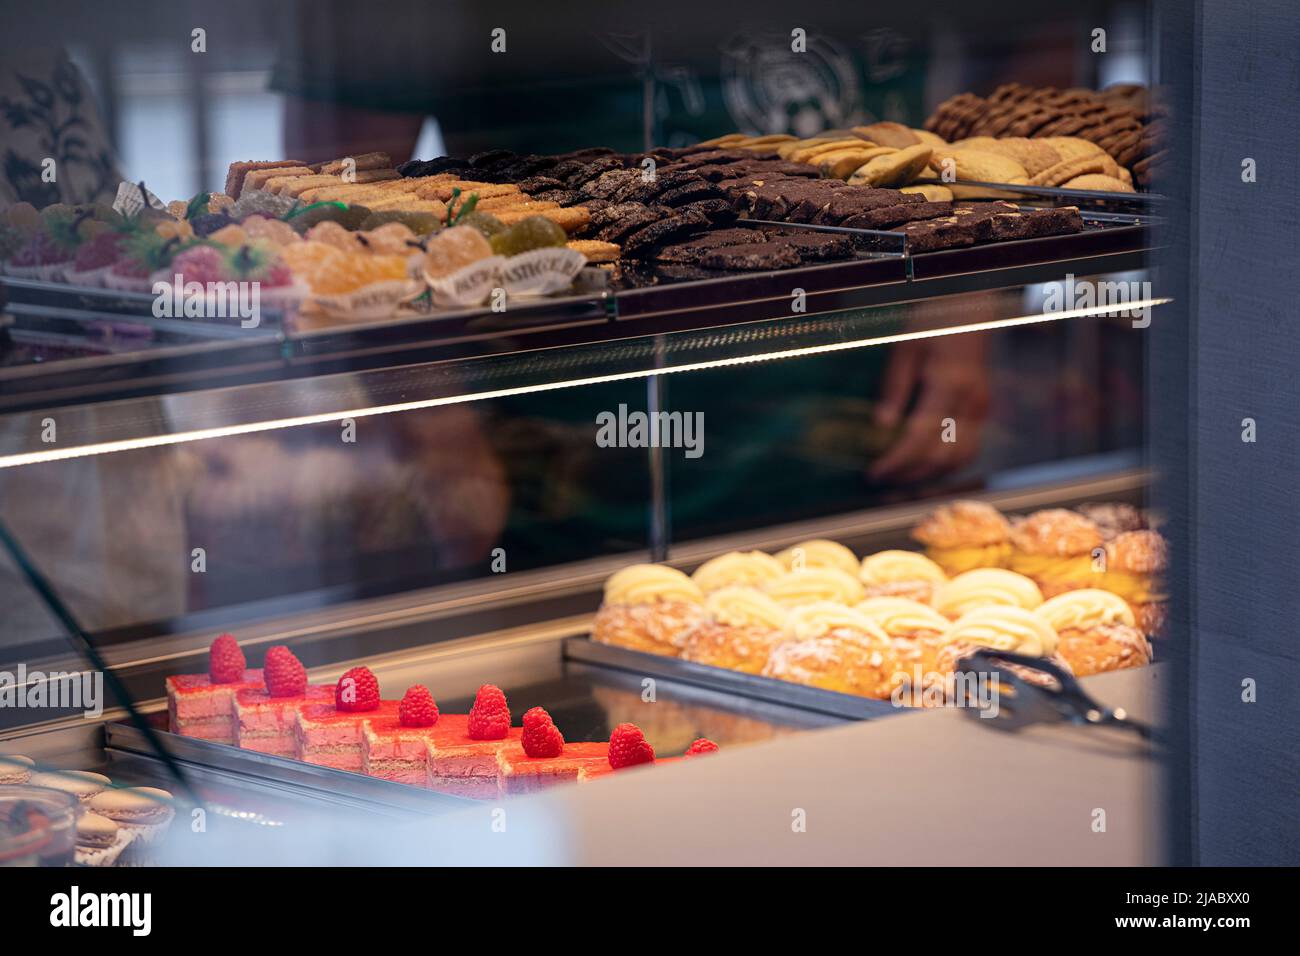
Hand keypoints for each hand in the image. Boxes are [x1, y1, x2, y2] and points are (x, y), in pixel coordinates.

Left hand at [868, 324, 991, 483]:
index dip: (897, 460)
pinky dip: (947, 467)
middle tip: (880, 479)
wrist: (971, 311)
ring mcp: (981, 409)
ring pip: (959, 460)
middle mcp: (970, 402)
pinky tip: (924, 469)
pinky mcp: (983, 412)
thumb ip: (894, 388)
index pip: (921, 436)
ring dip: (928, 476)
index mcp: (949, 384)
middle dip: (908, 474)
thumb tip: (881, 426)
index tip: (875, 472)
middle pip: (941, 456)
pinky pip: (969, 451)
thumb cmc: (934, 324)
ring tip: (898, 478)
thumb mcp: (905, 348)